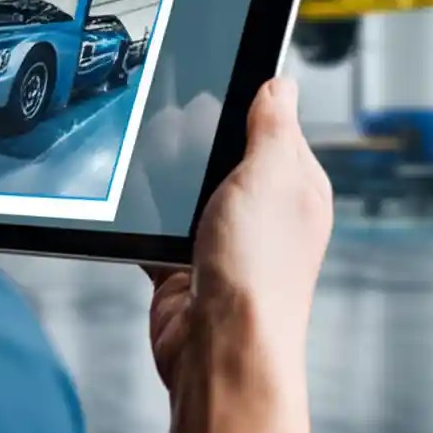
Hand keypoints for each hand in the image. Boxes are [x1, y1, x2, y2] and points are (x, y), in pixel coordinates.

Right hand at [149, 78, 332, 432]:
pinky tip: (137, 207)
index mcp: (295, 186)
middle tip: (176, 138)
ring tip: (157, 174)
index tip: (209, 93)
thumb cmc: (256, 271)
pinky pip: (158, 228)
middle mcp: (263, 213)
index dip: (240, 106)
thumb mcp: (270, 174)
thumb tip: (280, 83)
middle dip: (192, 141)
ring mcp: (223, 241)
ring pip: (185, 189)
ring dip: (165, 177)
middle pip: (220, 154)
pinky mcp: (185, 266)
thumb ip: (273, 125)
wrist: (219, 349)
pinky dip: (145, 217)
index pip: (271, 127)